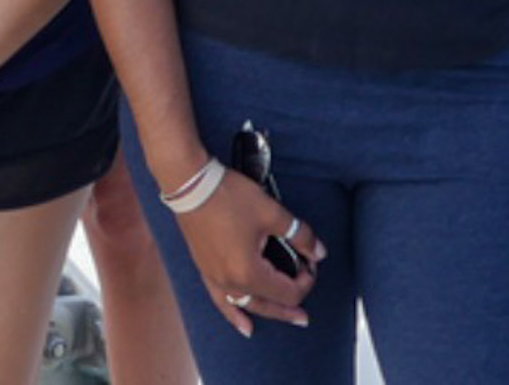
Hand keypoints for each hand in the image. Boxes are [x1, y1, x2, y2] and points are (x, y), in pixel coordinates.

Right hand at [173, 167, 321, 338]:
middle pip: (269, 305)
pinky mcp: (205, 269)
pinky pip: (222, 301)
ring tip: (283, 318)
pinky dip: (235, 314)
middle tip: (305, 316)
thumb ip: (298, 234)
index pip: (287, 291)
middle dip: (290, 308)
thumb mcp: (270, 212)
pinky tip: (244, 325)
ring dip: (268, 312)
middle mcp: (232, 283)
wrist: (189, 183)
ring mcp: (216, 278)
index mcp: (250, 272)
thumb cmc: (229, 196)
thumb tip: (319, 252)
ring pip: (247, 305)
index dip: (305, 281)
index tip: (311, 263)